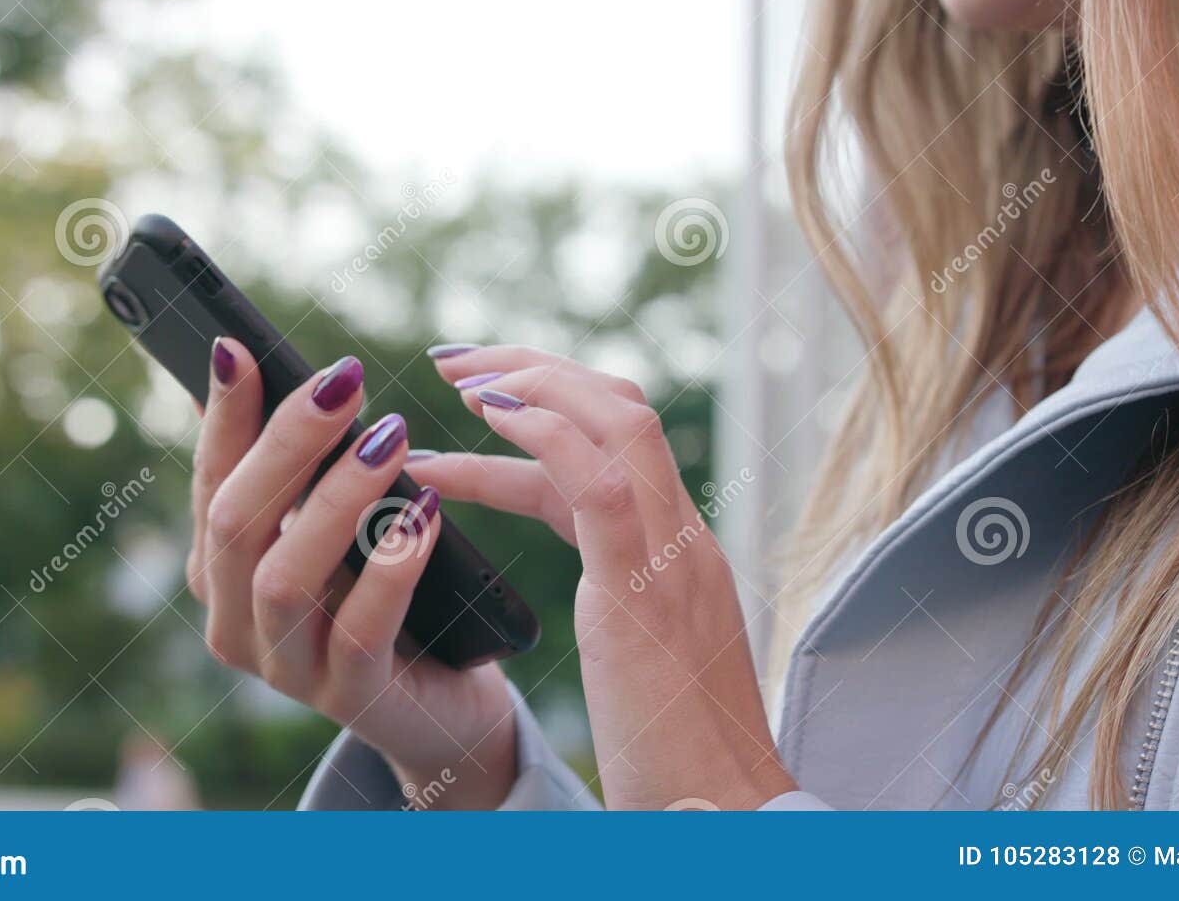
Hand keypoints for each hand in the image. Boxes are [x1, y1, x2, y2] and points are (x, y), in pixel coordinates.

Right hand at [186, 338, 515, 808]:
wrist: (444, 702)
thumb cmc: (385, 595)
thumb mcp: (335, 527)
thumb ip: (295, 469)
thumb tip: (250, 365)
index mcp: (220, 572)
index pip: (210, 481)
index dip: (224, 415)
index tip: (240, 346)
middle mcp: (234, 623)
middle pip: (236, 524)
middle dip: (287, 444)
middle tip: (343, 380)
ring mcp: (286, 670)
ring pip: (285, 579)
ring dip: (337, 499)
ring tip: (391, 437)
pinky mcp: (352, 699)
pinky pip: (360, 633)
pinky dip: (390, 570)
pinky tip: (423, 518)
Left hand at [410, 345, 797, 809]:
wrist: (722, 817)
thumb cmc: (677, 763)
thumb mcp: (644, 664)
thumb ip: (625, 608)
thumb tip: (595, 594)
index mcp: (678, 556)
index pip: (614, 452)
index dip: (546, 414)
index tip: (481, 400)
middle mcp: (683, 540)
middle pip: (622, 408)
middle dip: (536, 369)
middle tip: (456, 361)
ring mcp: (674, 558)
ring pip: (620, 419)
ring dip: (534, 382)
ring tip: (457, 378)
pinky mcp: (649, 589)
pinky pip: (600, 480)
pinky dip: (544, 431)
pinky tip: (486, 416)